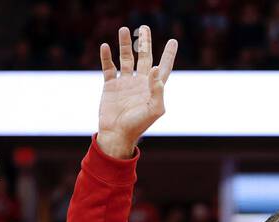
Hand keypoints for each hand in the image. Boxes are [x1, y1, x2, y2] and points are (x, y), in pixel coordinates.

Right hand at [97, 26, 177, 159]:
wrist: (116, 135)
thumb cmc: (138, 126)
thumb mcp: (153, 110)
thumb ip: (158, 90)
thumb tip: (156, 68)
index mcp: (152, 88)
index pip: (163, 68)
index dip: (169, 55)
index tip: (173, 41)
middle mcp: (140, 83)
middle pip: (144, 58)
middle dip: (145, 43)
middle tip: (144, 28)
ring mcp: (125, 83)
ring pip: (126, 59)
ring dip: (125, 45)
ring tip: (124, 30)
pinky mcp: (111, 86)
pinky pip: (108, 68)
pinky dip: (106, 57)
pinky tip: (105, 46)